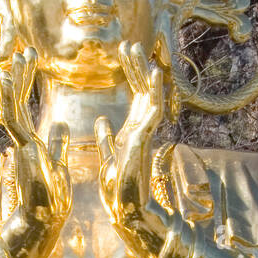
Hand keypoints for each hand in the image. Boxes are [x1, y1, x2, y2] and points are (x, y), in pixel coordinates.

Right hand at [0, 48, 69, 245]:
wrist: (44, 222)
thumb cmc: (50, 198)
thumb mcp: (58, 163)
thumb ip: (57, 144)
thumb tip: (59, 124)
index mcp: (32, 142)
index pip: (27, 105)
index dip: (27, 81)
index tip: (30, 57)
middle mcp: (24, 143)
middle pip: (18, 103)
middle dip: (20, 77)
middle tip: (23, 51)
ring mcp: (22, 150)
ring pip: (13, 112)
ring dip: (14, 88)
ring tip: (13, 64)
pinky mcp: (25, 157)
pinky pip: (16, 128)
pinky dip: (12, 106)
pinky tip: (8, 84)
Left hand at [95, 42, 164, 231]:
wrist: (126, 212)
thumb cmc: (118, 190)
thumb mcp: (107, 157)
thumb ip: (107, 140)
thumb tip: (103, 120)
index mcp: (131, 131)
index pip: (134, 97)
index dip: (130, 73)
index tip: (124, 51)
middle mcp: (141, 130)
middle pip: (142, 92)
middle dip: (136, 68)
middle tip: (129, 44)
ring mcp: (144, 135)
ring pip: (148, 97)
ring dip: (142, 74)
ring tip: (136, 51)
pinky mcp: (144, 142)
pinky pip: (152, 113)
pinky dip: (154, 93)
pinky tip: (154, 74)